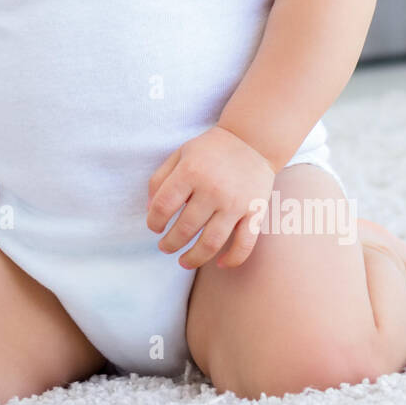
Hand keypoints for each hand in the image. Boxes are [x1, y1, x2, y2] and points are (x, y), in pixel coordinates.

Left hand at [146, 125, 275, 269]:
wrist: (252, 140)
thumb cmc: (210, 150)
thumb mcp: (180, 154)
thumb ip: (159, 179)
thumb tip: (150, 211)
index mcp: (190, 172)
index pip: (162, 207)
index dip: (153, 222)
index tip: (155, 227)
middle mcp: (213, 189)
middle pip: (184, 229)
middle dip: (169, 244)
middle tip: (165, 247)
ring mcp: (236, 203)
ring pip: (211, 243)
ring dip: (193, 258)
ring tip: (183, 262)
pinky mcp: (255, 212)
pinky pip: (244, 244)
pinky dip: (232, 259)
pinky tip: (219, 264)